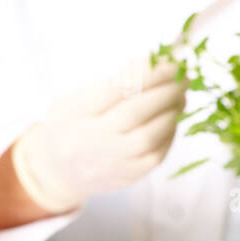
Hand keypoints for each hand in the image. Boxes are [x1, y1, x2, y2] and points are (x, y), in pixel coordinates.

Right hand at [11, 58, 187, 213]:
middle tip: (182, 77)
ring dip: (171, 113)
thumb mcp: (75, 100)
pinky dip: (169, 136)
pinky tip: (173, 120)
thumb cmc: (69, 126)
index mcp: (73, 115)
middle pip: (133, 114)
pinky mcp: (124, 179)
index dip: (147, 73)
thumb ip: (110, 85)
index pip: (115, 89)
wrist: (56, 172)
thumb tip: (155, 65)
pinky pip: (154, 158)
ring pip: (147, 139)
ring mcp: (106, 165)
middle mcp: (87, 142)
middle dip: (164, 92)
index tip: (169, 61)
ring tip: (181, 97)